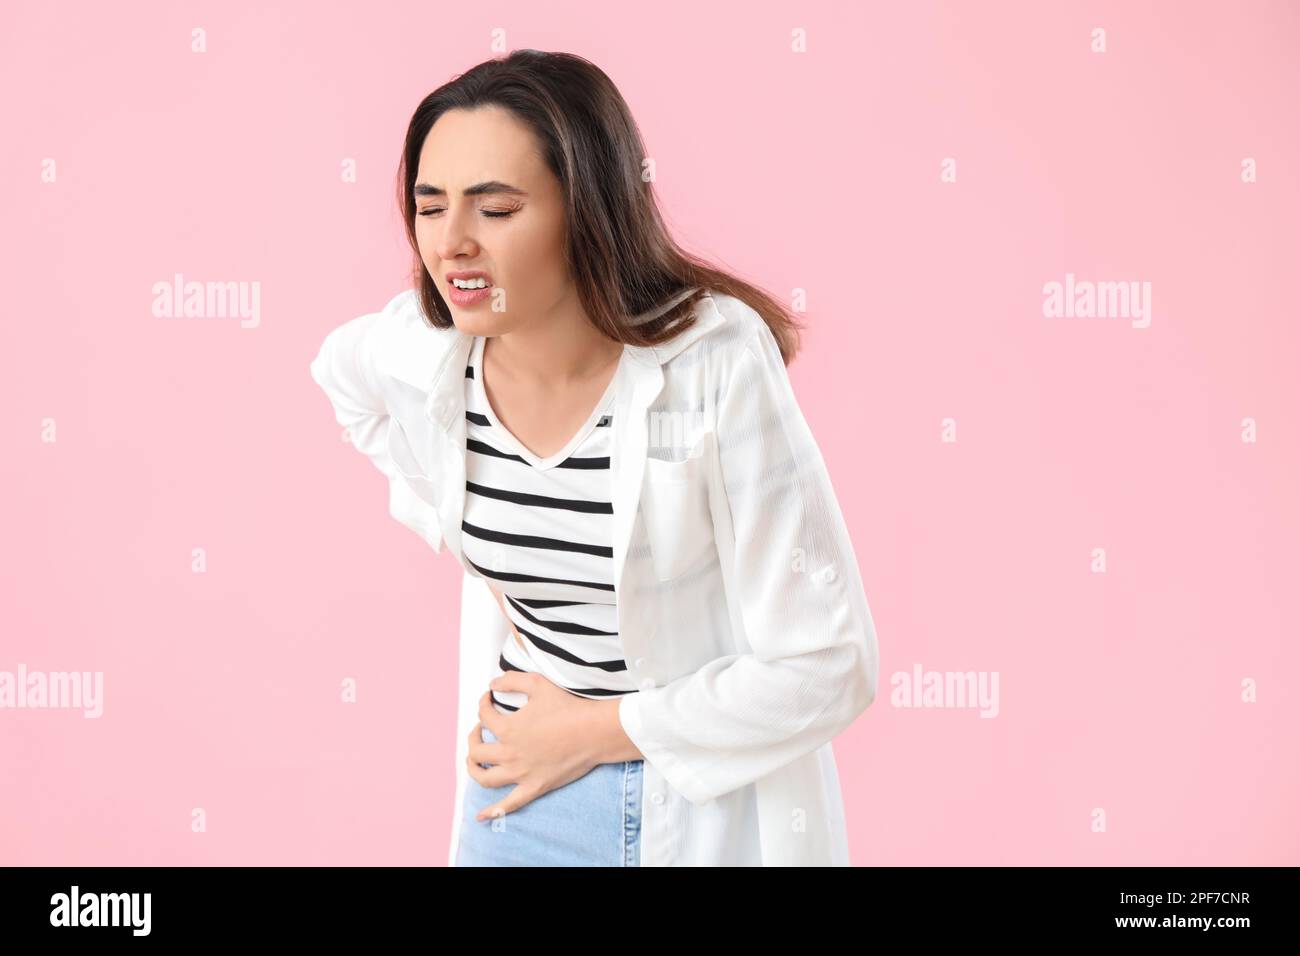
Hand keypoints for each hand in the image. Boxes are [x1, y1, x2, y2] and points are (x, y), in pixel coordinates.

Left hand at [467, 672, 610, 821]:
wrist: (593, 731)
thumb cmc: (568, 707)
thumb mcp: (538, 684)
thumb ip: (512, 680)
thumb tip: (492, 684)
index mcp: (508, 729)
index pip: (484, 717)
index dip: (483, 704)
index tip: (488, 699)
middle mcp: (509, 753)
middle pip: (477, 751)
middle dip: (473, 737)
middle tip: (478, 730)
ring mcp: (521, 774)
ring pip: (485, 778)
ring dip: (473, 769)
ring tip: (473, 761)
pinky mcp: (534, 787)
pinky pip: (509, 804)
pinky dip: (493, 812)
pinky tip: (480, 817)